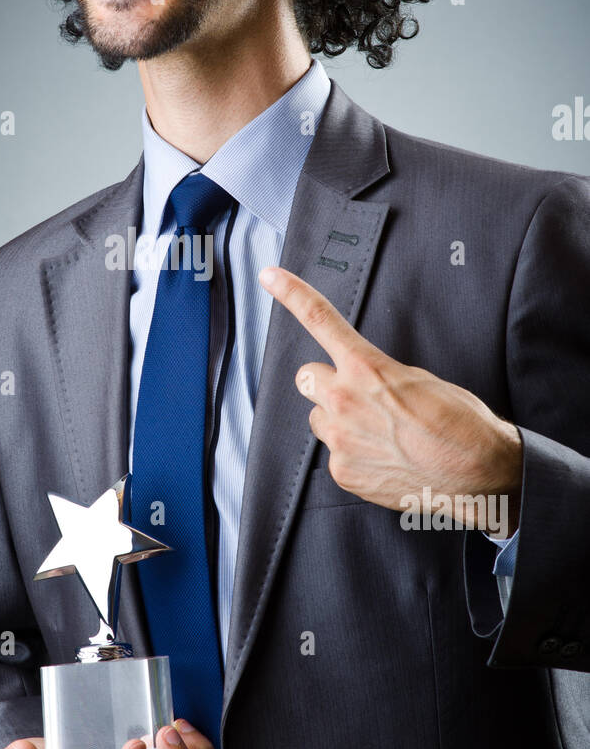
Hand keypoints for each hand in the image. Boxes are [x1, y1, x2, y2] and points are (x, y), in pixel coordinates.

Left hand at [259, 266, 522, 534]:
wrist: (479, 473)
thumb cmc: (459, 422)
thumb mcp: (420, 379)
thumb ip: (377, 373)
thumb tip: (362, 380)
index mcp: (366, 367)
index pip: (320, 320)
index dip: (291, 293)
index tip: (270, 276)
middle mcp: (344, 400)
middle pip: (308, 378)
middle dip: (328, 383)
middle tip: (360, 396)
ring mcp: (340, 439)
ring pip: (319, 418)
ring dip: (339, 419)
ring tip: (380, 432)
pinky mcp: (342, 471)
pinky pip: (335, 453)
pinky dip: (354, 454)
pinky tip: (384, 457)